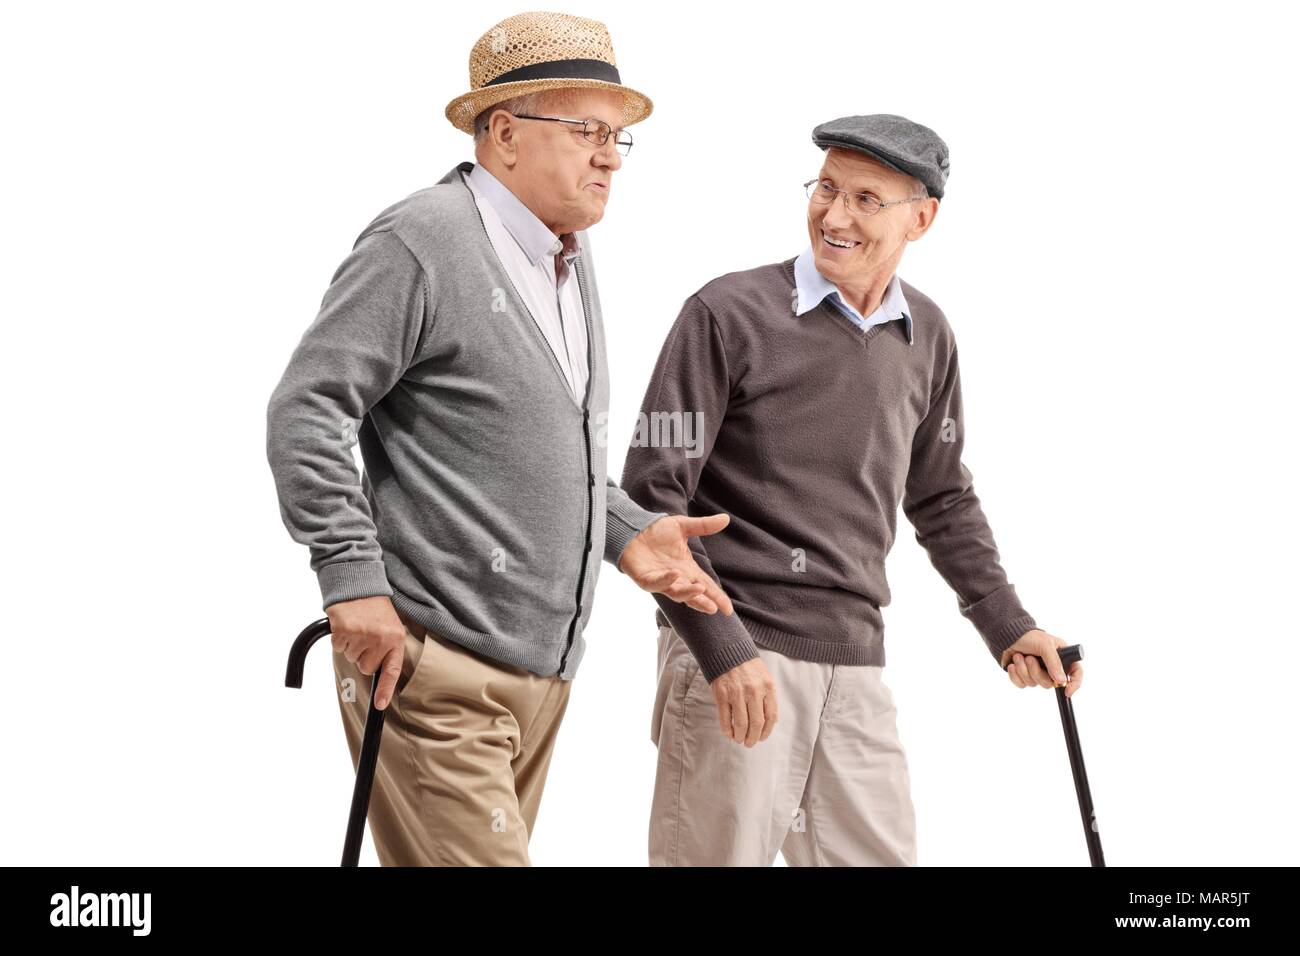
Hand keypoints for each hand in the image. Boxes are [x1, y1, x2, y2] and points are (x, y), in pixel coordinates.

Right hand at [327, 595, 406, 709]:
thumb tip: (378, 670)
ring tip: (357, 627)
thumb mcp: (391, 625)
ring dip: (350, 645)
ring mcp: (362, 635)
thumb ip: (388, 647)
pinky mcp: (344, 630)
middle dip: (362, 655)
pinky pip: (338, 647)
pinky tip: (346, 625)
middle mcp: (381, 638)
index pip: (391, 670)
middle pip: (365, 667)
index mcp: (395, 638)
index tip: (380, 705)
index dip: (385, 689)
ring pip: (351, 657)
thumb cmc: (375, 607)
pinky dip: (339, 638)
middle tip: (365, 635)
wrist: (359, 583)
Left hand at [617, 513, 735, 614]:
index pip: (706, 586)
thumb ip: (704, 526)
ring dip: (688, 593)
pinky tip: (676, 574)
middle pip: (693, 595)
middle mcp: (677, 579)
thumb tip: (726, 518)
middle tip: (715, 608)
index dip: (717, 597)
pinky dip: (667, 580)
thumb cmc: (657, 531)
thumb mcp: (683, 526)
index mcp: (688, 569)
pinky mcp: (646, 579)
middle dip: (704, 602)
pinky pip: (657, 583)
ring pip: (676, 593)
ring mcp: (661, 581)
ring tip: (700, 589)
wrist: (633, 528)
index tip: (728, 609)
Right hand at [707, 656, 777, 745]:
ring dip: (741, 737)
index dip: (766, 731)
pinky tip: (729, 734)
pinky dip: (727, 731)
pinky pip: (725, 719)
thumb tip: (769, 722)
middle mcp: (753, 691)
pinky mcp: (721, 695)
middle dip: (753, 738)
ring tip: (740, 739)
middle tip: (750, 743)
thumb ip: (768, 697)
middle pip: (756, 723)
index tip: (762, 737)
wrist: (727, 651)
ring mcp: (736, 693)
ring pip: (741, 724)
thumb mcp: (765, 677)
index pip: (771, 717)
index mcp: (767, 687)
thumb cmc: (748, 667)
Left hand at [999, 628, 1082, 697]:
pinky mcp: (1024, 676)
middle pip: (1050, 683)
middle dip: (1036, 671)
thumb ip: (1054, 662)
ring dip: (1024, 669)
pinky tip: (1013, 664)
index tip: (1067, 691)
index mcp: (1062, 656)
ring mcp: (1037, 672)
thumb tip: (1061, 680)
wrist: (1007, 636)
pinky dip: (1015, 675)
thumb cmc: (1028, 636)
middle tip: (1029, 658)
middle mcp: (1052, 666)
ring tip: (1019, 656)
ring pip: (1035, 684)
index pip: (1075, 672)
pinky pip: (1022, 684)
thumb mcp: (1044, 645)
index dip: (1075, 683)